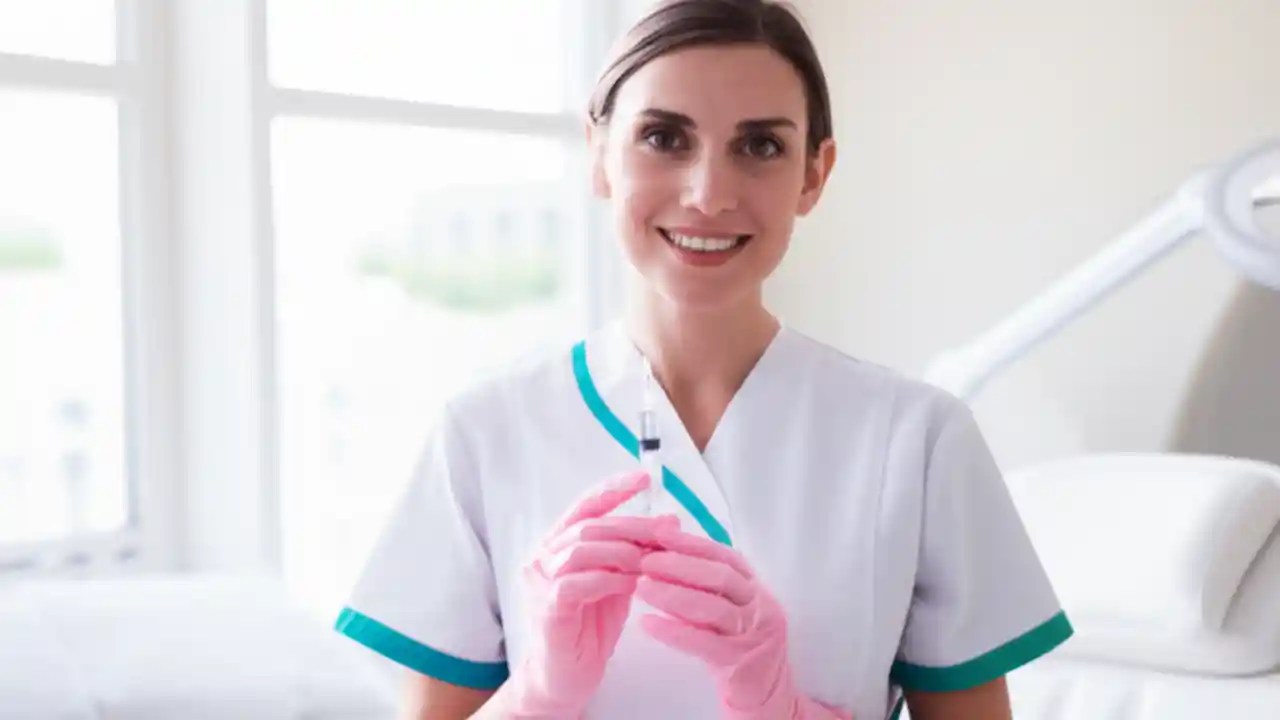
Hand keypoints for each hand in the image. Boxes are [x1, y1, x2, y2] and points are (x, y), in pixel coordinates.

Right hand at [504, 471, 677, 717]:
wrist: (566, 676)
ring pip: (583, 549)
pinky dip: (609, 579)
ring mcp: (540, 582)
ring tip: (653, 559)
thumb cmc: (589, 626)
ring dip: (623, 551)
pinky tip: (632, 583)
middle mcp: (542, 557)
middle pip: (589, 526)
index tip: (644, 478)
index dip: (613, 489)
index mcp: (558, 545)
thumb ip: (635, 551)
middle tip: (665, 531)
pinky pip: (578, 583)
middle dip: (632, 525)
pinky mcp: (547, 608)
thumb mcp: (618, 581)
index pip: (585, 506)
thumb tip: (670, 521)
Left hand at [637, 528, 852, 719]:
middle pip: (720, 577)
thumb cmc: (736, 643)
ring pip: (714, 608)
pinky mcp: (741, 663)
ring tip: (641, 587)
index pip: (724, 556)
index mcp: (754, 586)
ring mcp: (754, 634)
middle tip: (645, 561)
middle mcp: (759, 605)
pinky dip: (675, 632)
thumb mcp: (728, 607)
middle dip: (680, 565)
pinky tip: (648, 624)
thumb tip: (666, 547)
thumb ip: (705, 582)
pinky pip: (705, 644)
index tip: (659, 532)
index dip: (692, 543)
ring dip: (674, 594)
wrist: (764, 693)